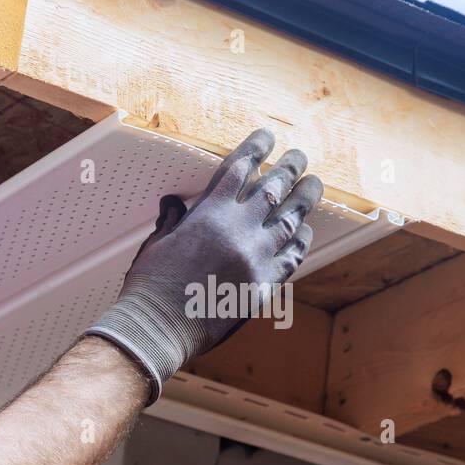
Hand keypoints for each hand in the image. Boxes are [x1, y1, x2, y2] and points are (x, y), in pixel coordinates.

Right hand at [86, 128, 321, 399]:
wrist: (158, 328)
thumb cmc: (150, 287)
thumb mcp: (157, 243)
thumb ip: (173, 220)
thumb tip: (174, 204)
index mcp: (209, 212)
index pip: (240, 168)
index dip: (256, 148)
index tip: (267, 136)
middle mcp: (238, 230)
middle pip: (274, 188)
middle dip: (289, 167)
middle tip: (300, 155)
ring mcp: (255, 258)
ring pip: (289, 220)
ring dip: (304, 199)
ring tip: (314, 184)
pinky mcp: (263, 285)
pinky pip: (291, 257)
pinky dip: (300, 241)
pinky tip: (305, 231)